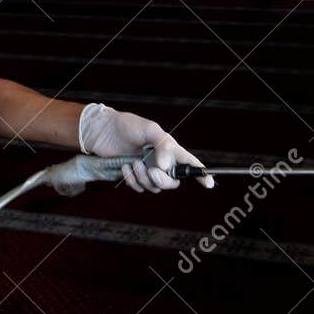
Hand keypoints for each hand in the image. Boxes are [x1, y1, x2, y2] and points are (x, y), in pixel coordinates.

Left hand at [77, 102, 212, 191]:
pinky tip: (125, 167)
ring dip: (144, 178)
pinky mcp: (135, 176)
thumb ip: (163, 145)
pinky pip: (139, 187)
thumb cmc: (128, 126)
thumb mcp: (150, 129)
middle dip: (163, 180)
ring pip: (155, 187)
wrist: (103, 131)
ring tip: (133, 163)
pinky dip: (132, 180)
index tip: (209, 183)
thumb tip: (166, 165)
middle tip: (152, 171)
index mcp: (170, 149)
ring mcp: (148, 170)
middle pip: (172, 182)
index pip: (189, 163)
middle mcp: (161, 162)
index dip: (200, 174)